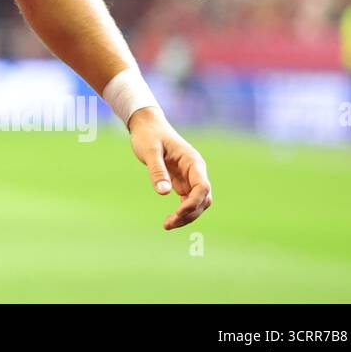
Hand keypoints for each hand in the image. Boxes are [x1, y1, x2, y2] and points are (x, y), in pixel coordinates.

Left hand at [127, 106, 213, 230]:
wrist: (147, 126)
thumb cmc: (149, 135)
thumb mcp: (149, 150)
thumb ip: (157, 170)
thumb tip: (163, 193)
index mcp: (193, 161)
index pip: (202, 186)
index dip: (194, 202)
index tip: (178, 212)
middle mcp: (196, 171)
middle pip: (203, 199)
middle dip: (190, 213)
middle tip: (169, 223)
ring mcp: (190, 177)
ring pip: (198, 203)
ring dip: (186, 216)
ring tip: (167, 225)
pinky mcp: (182, 182)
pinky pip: (188, 201)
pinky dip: (182, 212)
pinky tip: (170, 220)